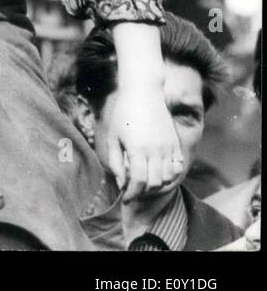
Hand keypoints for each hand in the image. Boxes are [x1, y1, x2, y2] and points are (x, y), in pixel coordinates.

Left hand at [104, 86, 182, 202]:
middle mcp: (156, 150)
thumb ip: (116, 161)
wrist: (144, 93)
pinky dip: (169, 175)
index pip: (139, 182)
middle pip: (154, 184)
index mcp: (137, 149)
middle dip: (142, 192)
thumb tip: (122, 182)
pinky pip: (177, 168)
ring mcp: (168, 147)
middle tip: (133, 191)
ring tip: (144, 181)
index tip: (126, 198)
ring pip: (167, 178)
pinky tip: (158, 172)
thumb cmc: (124, 114)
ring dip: (156, 184)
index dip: (132, 194)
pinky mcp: (176, 143)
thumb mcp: (113, 137)